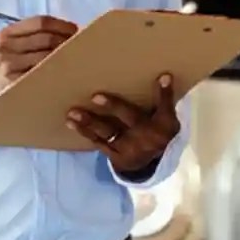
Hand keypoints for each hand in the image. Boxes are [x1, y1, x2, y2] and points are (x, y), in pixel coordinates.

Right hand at [0, 16, 77, 98]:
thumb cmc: (12, 63)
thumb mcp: (16, 45)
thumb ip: (36, 35)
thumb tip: (74, 30)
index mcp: (7, 33)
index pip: (40, 22)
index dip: (62, 25)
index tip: (76, 30)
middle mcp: (5, 47)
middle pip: (46, 38)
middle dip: (67, 41)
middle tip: (80, 47)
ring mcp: (8, 65)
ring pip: (46, 56)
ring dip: (65, 57)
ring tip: (76, 59)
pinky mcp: (15, 82)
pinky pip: (43, 73)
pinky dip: (57, 71)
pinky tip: (65, 72)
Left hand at [66, 73, 180, 173]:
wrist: (156, 164)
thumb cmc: (160, 132)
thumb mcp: (168, 118)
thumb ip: (165, 99)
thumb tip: (165, 75)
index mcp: (159, 125)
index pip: (161, 107)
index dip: (160, 94)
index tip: (160, 78)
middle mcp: (142, 137)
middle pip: (128, 118)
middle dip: (113, 107)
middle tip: (95, 97)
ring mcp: (127, 148)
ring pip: (107, 133)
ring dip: (88, 123)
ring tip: (72, 113)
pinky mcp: (114, 155)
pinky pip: (98, 143)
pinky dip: (85, 132)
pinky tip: (71, 123)